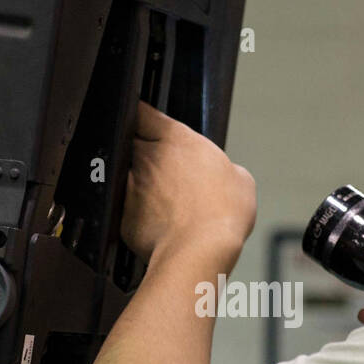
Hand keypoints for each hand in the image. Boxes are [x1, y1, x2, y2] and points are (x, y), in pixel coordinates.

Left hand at [121, 101, 256, 265]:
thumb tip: (224, 176)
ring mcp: (131, 184)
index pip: (143, 112)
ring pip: (124, 176)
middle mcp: (147, 156)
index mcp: (176, 139)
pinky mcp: (122, 213)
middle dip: (141, 154)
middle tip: (161, 170)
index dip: (143, 117)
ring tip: (161, 202)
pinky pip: (124, 208)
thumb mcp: (241, 181)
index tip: (144, 123)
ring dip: (138, 184)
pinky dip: (136, 214)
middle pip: (131, 144)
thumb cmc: (222, 215)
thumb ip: (225, 168)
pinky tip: (156, 224)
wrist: (199, 251)